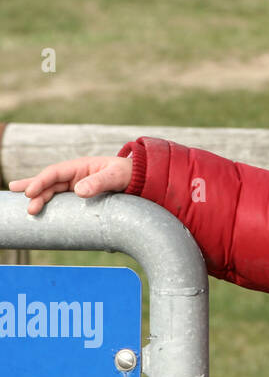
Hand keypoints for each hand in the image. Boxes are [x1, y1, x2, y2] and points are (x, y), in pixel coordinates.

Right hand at [7, 156, 132, 215]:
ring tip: (25, 206)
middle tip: (19, 196)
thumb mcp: (116, 176)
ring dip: (38, 198)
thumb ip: (100, 181)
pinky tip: (40, 210)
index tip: (30, 192)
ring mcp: (77, 187)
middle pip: (50, 183)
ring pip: (53, 192)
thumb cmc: (129, 174)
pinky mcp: (81, 199)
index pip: (54, 173)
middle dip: (34, 189)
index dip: (41, 181)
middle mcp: (75, 176)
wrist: (142, 181)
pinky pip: (62, 201)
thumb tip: (79, 191)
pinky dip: (50, 204)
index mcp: (80, 166)